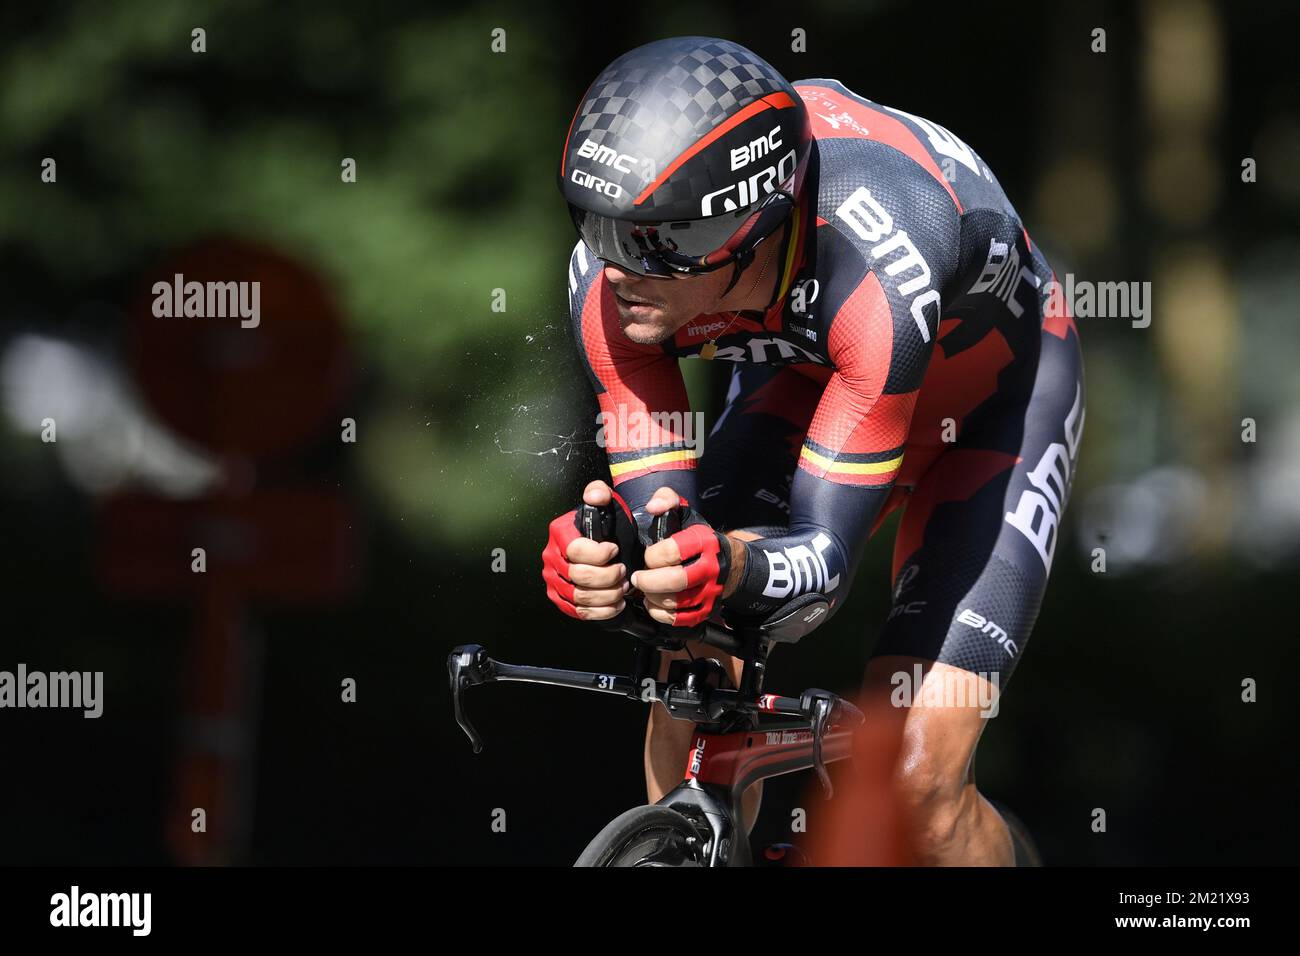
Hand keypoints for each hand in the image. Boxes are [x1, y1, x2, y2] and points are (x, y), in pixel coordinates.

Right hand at [541, 480, 630, 621]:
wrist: (609, 550)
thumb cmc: (609, 529)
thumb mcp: (608, 507)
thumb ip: (601, 494)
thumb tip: (595, 495)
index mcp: (560, 534)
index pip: (575, 550)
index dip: (600, 554)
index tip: (615, 550)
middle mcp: (552, 557)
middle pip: (579, 576)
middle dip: (608, 577)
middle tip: (623, 571)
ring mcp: (555, 580)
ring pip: (581, 596)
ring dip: (608, 595)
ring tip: (623, 587)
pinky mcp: (561, 599)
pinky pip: (579, 611)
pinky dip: (601, 611)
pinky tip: (615, 603)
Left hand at [630, 487, 732, 627]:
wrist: (731, 563)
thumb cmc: (699, 538)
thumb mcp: (685, 512)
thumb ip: (667, 499)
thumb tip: (653, 507)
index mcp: (704, 542)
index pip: (671, 552)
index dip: (652, 557)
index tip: (647, 557)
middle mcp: (711, 568)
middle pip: (674, 581)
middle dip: (648, 581)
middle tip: (638, 578)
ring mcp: (710, 592)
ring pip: (675, 603)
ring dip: (652, 597)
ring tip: (645, 589)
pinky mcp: (707, 609)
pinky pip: (679, 619)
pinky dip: (660, 613)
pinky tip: (654, 603)